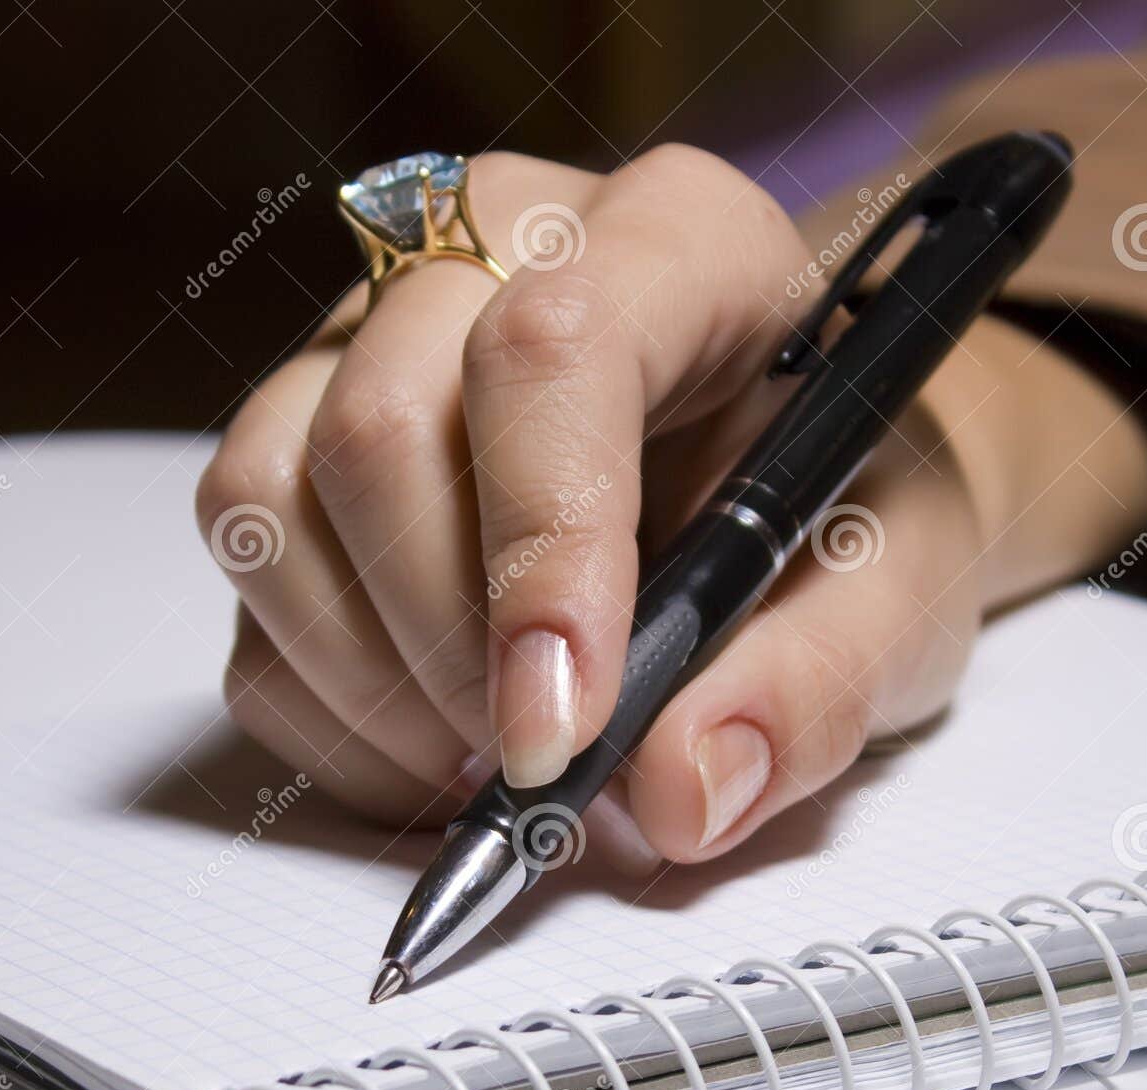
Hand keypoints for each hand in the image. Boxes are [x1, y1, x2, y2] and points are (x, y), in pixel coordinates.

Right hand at [195, 145, 986, 873]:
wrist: (805, 489)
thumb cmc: (855, 511)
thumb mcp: (895, 590)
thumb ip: (814, 680)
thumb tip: (678, 793)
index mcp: (675, 240)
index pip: (553, 348)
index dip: (540, 549)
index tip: (562, 732)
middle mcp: (492, 258)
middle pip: (377, 431)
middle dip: (447, 651)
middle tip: (544, 770)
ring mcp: (376, 340)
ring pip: (268, 498)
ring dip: (368, 682)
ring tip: (494, 757)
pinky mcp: (309, 437)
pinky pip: (251, 580)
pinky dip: (325, 707)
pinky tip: (436, 748)